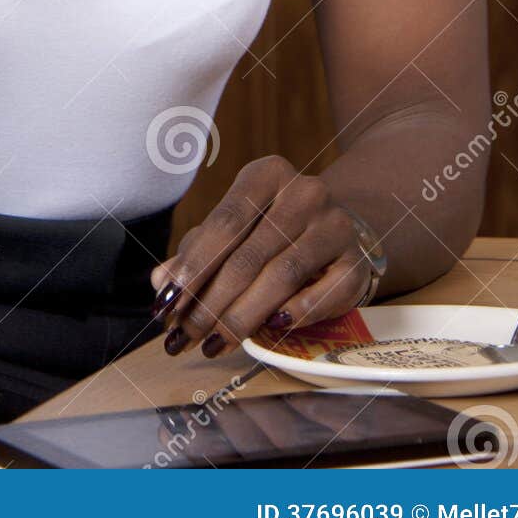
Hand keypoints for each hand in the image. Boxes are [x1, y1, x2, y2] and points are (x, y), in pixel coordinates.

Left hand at [148, 155, 372, 356]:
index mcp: (266, 174)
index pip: (222, 224)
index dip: (192, 269)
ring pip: (281, 276)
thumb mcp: (235, 231)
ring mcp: (335, 224)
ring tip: (214, 342)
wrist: (334, 228)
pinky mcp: (357, 261)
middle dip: (210, 303)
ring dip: (242, 316)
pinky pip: (326, 293)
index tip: (166, 305)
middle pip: (248, 255)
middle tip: (185, 336)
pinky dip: (296, 313)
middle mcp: (304, 192)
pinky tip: (270, 330)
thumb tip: (160, 283)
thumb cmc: (271, 229)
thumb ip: (197, 254)